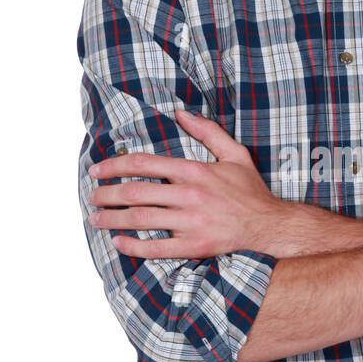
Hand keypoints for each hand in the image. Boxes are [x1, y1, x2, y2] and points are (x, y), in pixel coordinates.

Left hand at [87, 110, 280, 258]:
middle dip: (107, 194)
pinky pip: (157, 248)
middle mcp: (190, 196)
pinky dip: (133, 247)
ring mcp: (192, 223)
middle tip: (91, 196)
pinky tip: (118, 243)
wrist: (271, 226)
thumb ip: (207, 131)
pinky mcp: (195, 246)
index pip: (144, 164)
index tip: (98, 170)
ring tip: (96, 219)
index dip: (115, 166)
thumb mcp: (234, 154)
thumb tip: (181, 113)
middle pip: (136, 192)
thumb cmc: (250, 191)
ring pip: (141, 220)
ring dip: (113, 220)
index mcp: (195, 171)